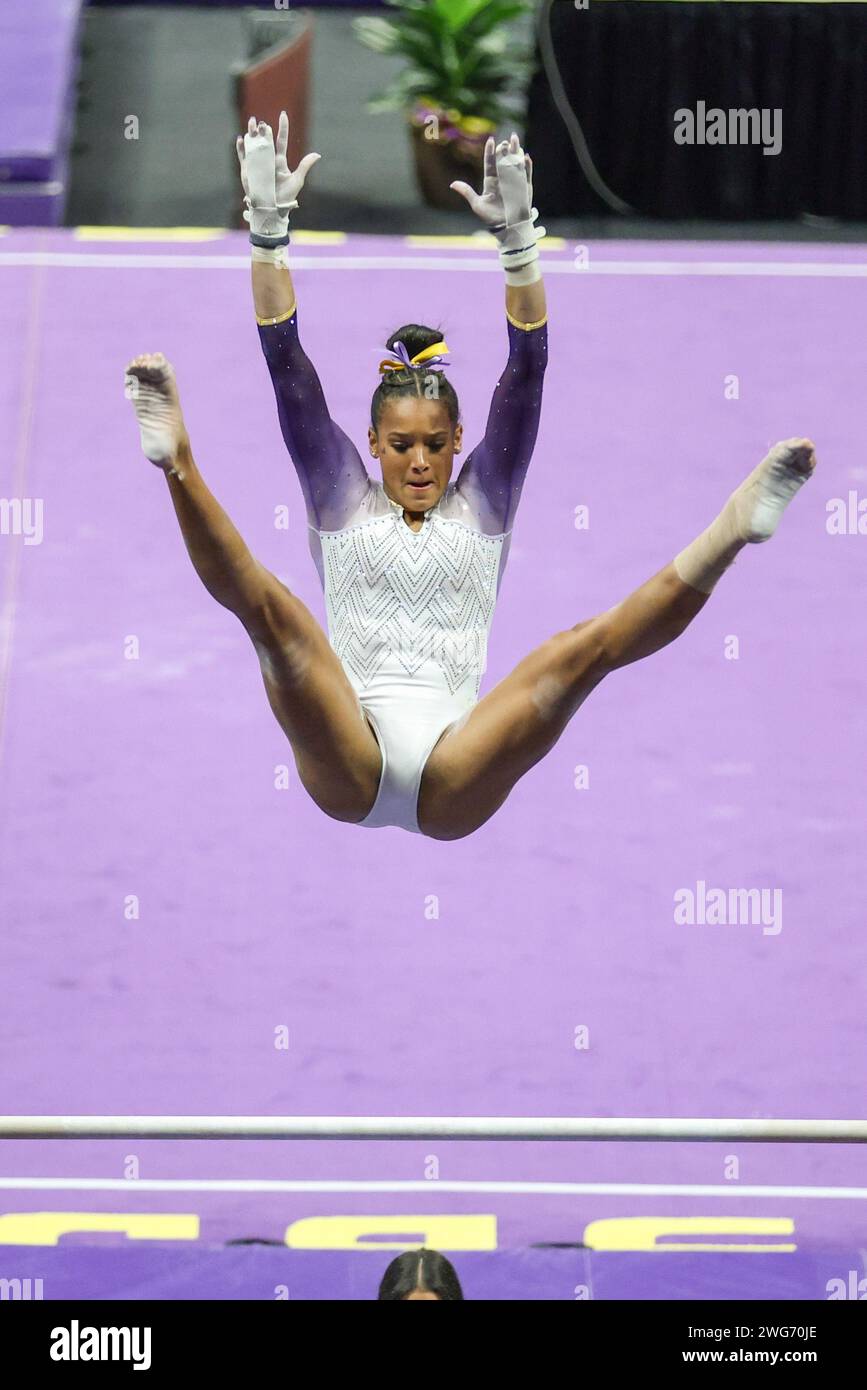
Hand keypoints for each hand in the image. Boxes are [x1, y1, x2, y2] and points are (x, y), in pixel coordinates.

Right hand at [236, 113, 319, 237]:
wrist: (273, 210)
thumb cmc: (286, 197)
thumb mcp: (297, 181)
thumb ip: (304, 166)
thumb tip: (317, 154)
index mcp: (280, 161)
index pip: (281, 141)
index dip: (283, 128)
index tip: (283, 115)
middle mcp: (268, 161)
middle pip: (265, 140)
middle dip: (263, 129)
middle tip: (261, 121)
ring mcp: (258, 165)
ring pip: (254, 145)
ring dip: (252, 134)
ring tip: (251, 123)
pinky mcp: (248, 172)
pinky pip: (244, 158)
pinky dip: (241, 148)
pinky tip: (241, 139)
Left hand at [450, 132, 535, 234]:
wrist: (507, 229)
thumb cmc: (491, 218)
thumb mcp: (477, 205)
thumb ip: (467, 192)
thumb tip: (452, 184)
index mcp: (491, 181)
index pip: (490, 163)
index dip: (490, 152)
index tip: (491, 140)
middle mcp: (502, 179)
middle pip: (503, 159)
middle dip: (504, 149)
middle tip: (504, 141)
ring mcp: (514, 182)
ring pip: (515, 163)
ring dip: (516, 151)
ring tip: (515, 140)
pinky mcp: (525, 188)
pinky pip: (526, 175)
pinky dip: (527, 166)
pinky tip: (525, 157)